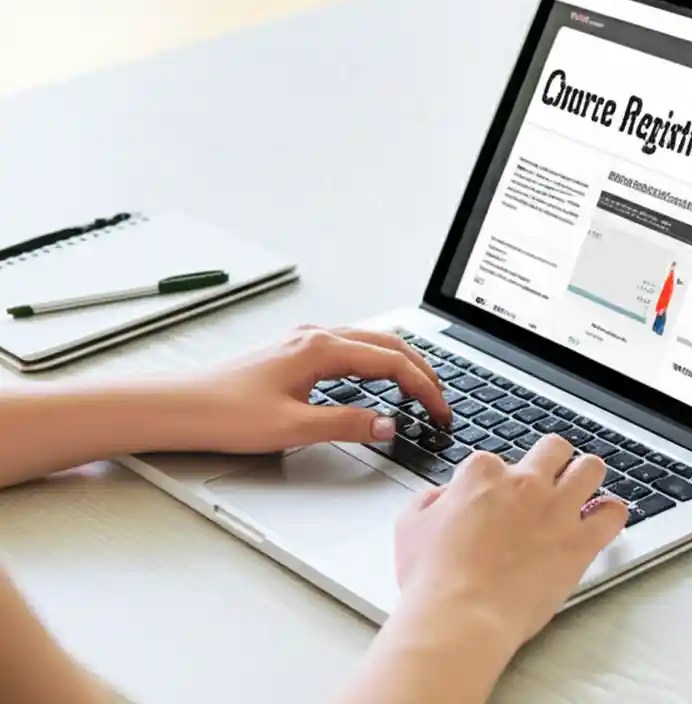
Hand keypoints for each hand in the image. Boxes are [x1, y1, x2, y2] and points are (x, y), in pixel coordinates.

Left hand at [186, 326, 449, 453]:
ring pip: (370, 343)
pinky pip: (350, 349)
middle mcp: (315, 337)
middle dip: (421, 372)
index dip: (424, 388)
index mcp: (321, 349)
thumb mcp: (294, 428)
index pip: (392, 363)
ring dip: (400, 364)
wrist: (178, 408)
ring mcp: (304, 342)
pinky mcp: (293, 353)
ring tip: (418, 390)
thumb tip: (389, 425)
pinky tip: (375, 382)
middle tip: (440, 402)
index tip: (440, 412)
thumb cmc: (224, 414)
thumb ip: (348, 425)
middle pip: (388, 345)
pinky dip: (376, 363)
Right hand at [394, 435, 628, 646]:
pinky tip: (602, 520)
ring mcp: (556, 509)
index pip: (497, 460)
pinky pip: (613, 513)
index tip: (496, 501)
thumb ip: (428, 502)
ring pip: (590, 468)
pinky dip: (611, 514)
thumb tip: (441, 497)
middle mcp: (525, 483)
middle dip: (551, 462)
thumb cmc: (434, 580)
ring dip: (586, 477)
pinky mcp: (580, 541)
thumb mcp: (410, 528)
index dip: (497, 481)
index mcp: (482, 474)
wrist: (460, 616)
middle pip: (553, 449)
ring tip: (581, 493)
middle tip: (547, 483)